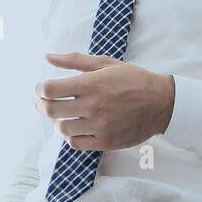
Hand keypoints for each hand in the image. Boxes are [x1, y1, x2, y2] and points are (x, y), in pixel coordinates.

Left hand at [35, 52, 174, 150]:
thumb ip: (75, 60)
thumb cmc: (133, 80)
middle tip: (43, 102)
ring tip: (64, 115)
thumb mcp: (106, 63)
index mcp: (91, 84)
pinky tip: (77, 127)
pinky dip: (71, 136)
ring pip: (61, 129)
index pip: (50, 90)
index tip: (42, 89)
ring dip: (58, 121)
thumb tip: (49, 57)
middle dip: (42, 105)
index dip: (40, 89)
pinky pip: (75, 143)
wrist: (161, 103)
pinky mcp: (105, 142)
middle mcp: (93, 106)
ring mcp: (99, 126)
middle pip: (51, 110)